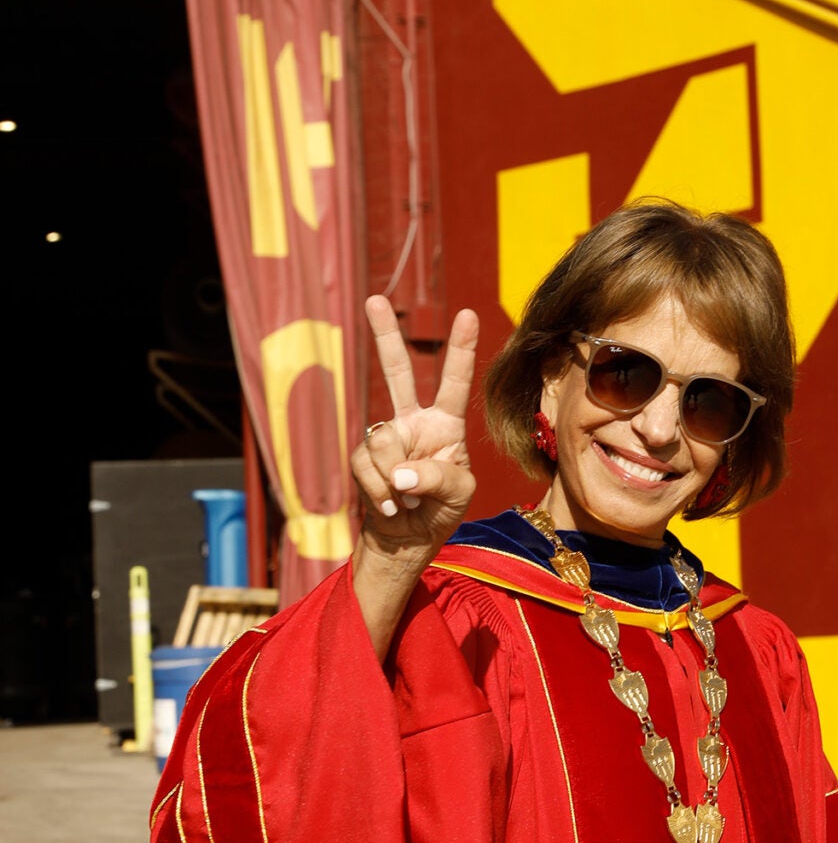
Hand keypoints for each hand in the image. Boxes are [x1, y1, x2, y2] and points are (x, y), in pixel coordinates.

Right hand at [352, 297, 478, 560]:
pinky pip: (367, 468)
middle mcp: (414, 423)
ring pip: (384, 440)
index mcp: (446, 425)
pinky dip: (382, 493)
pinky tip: (393, 508)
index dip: (461, 350)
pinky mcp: (364, 460)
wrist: (406, 542)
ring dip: (397, 479)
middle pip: (398, 372)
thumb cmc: (440, 513)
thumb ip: (437, 476)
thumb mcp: (458, 495)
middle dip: (384, 336)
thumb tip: (400, 470)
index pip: (454, 383)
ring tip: (409, 501)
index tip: (467, 314)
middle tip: (374, 300)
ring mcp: (387, 439)